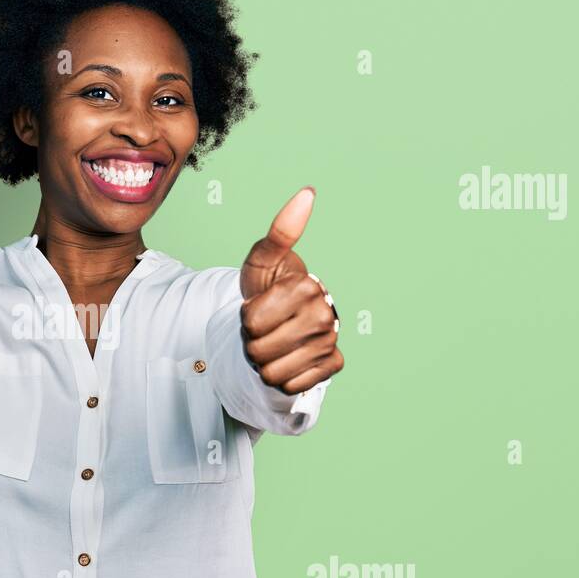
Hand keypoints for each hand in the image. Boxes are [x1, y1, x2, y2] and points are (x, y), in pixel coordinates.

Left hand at [239, 186, 343, 394]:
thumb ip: (279, 231)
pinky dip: (283, 376)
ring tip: (275, 341)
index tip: (260, 305)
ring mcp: (331, 342)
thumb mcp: (262, 260)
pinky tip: (290, 358)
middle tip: (266, 326)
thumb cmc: (269, 286)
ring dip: (265, 360)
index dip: (245, 317)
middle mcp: (326, 315)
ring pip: (272, 372)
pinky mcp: (332, 365)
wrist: (286, 317)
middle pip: (258, 349)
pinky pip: (290, 385)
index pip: (250, 322)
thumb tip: (307, 193)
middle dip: (252, 341)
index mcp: (307, 287)